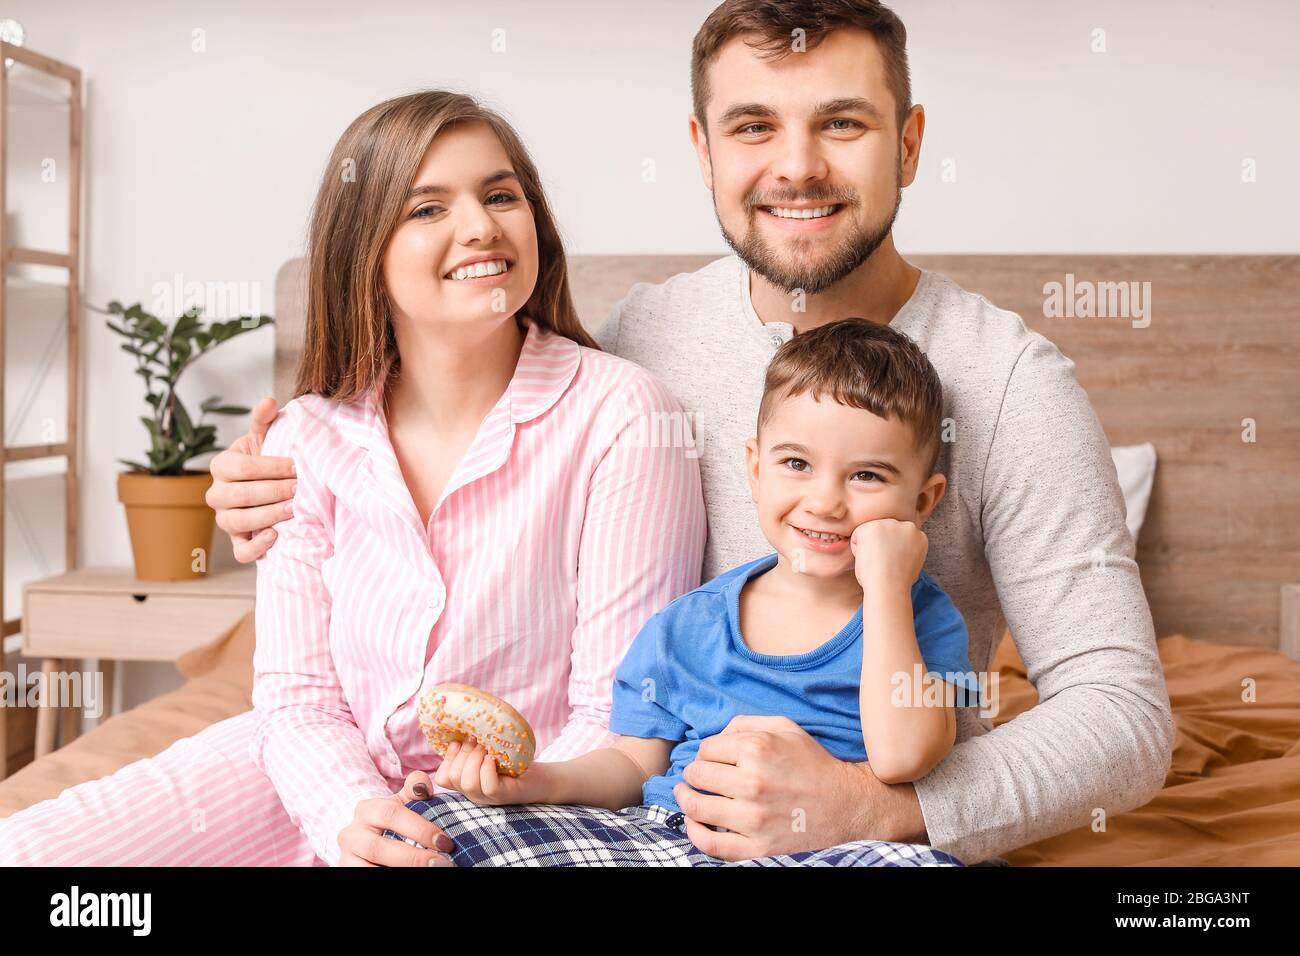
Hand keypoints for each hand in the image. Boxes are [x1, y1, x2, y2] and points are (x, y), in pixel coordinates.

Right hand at [206, 397, 296, 561]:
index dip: (271, 468)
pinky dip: (255, 548)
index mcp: (221, 466)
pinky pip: (240, 551)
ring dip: (267, 516)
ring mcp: (224, 519)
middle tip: (299, 488)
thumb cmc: (265, 460)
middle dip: (273, 491)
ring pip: (239, 522)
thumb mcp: (263, 438)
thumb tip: (269, 402)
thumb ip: (264, 421)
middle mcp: (217, 494)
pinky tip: (274, 537)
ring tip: (292, 510)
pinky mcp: (236, 540)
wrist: (266, 487)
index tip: (297, 467)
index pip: (243, 468)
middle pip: (241, 496)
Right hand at [337, 790, 455, 866]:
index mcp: (366, 810)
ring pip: (368, 868)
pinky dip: (389, 876)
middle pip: (378, 848)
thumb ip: (415, 790)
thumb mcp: (402, 803)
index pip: (391, 814)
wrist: (366, 839)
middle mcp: (352, 834)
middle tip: (441, 863)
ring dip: (402, 871)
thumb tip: (423, 785)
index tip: (445, 842)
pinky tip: (412, 876)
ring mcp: (347, 856)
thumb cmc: (392, 821)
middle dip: (413, 858)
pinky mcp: (349, 871)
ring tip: (429, 871)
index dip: (420, 829)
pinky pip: (366, 876)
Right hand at [433, 737, 547, 805]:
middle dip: (463, 753)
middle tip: (477, 740)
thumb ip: (473, 744)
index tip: (458, 741)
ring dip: (475, 759)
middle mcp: (473, 793)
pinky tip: (493, 758)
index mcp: (466, 782)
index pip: (443, 778)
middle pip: (453, 777)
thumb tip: (460, 723)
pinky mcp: (503, 796)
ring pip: (468, 783)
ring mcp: (487, 797)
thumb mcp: (488, 751)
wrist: (539, 777)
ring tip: (486, 748)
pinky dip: (488, 769)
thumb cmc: (511, 762)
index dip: (447, 758)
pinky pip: (488, 787)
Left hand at [674, 715, 925, 859]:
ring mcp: (753, 818)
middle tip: (697, 777)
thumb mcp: (787, 729)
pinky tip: (693, 822)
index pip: (706, 749)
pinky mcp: (758, 848)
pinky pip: (709, 843)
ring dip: (685, 799)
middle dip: (693, 774)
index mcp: (757, 749)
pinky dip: (693, 832)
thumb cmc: (814, 765)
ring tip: (685, 795)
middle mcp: (752, 782)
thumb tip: (715, 735)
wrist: (848, 807)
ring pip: (696, 807)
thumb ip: (748, 723)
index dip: (705, 752)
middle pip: (697, 775)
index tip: (711, 759)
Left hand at [849, 517, 927, 596]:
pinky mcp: (873, 525)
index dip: (891, 554)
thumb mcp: (909, 565)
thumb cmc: (896, 584)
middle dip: (880, 548)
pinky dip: (857, 550)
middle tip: (884, 565)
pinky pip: (856, 536)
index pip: (897, 538)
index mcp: (919, 536)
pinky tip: (868, 559)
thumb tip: (896, 551)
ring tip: (877, 562)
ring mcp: (891, 524)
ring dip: (869, 549)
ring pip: (870, 533)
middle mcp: (907, 526)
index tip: (893, 565)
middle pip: (883, 534)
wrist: (889, 587)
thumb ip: (905, 551)